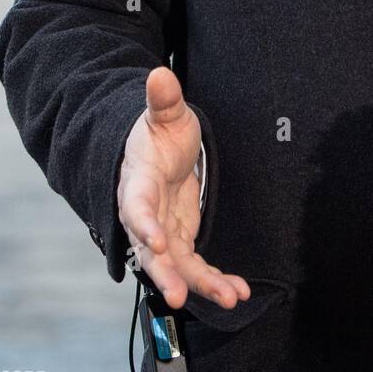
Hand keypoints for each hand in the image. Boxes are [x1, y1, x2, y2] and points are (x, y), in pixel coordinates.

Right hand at [117, 66, 249, 310]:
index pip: (135, 205)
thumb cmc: (158, 134)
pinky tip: (237, 291)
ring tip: (229, 297)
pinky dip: (214, 279)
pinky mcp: (180, 238)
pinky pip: (195, 264)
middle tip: (178, 294)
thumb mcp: (165, 115)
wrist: (158, 153)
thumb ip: (164, 100)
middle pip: (150, 249)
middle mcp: (145, 214)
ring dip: (200, 283)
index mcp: (137, 181)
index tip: (156, 240)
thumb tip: (159, 74)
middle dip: (165, 272)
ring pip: (176, 263)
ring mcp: (162, 229)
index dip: (143, 223)